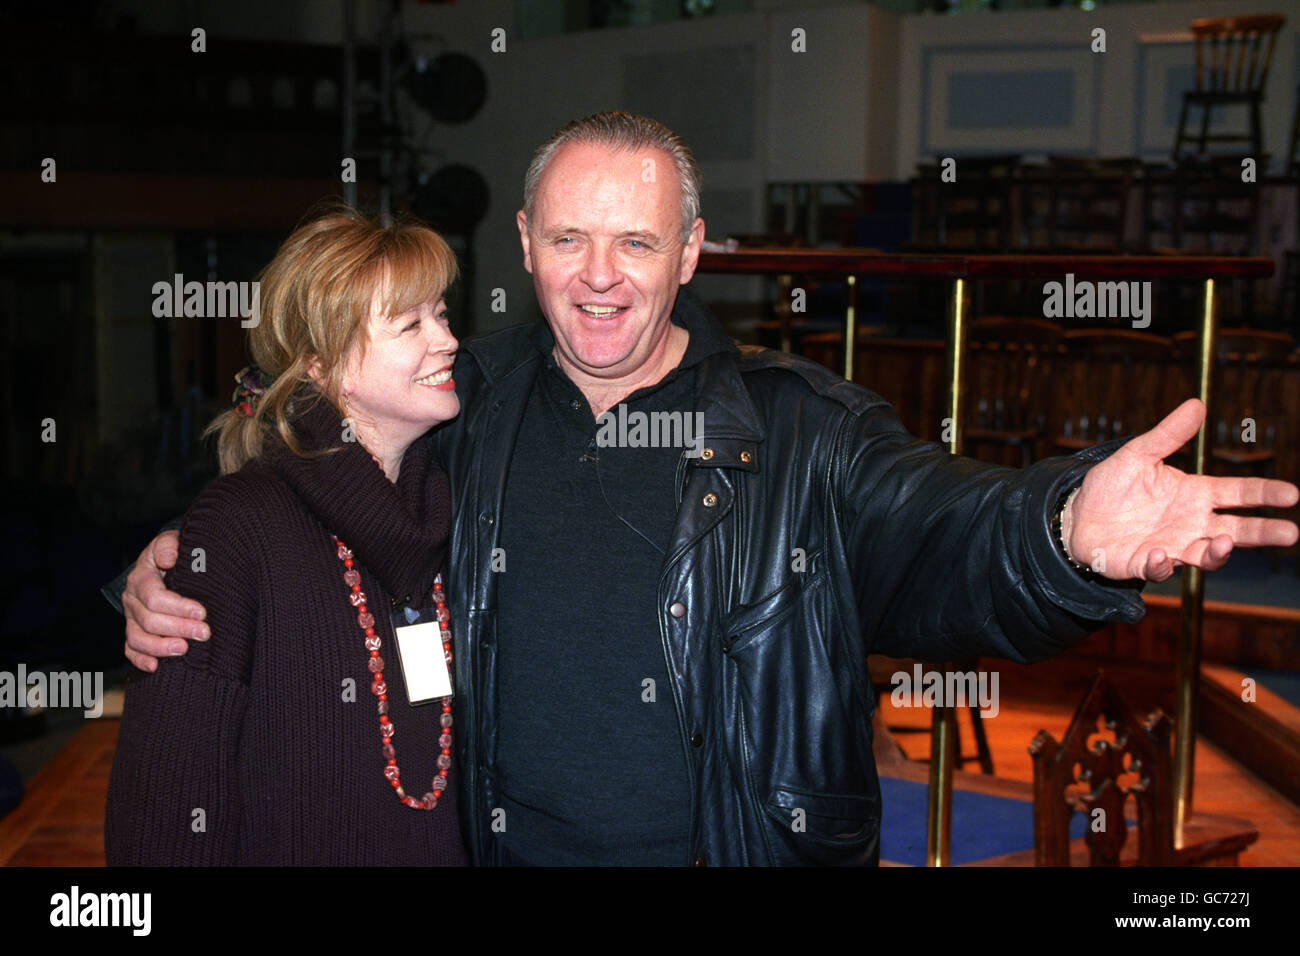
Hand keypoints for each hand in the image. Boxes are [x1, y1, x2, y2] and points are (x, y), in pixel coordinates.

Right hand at [123, 530, 209, 671]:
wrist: (167, 562)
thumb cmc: (175, 552)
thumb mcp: (172, 541)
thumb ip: (169, 545)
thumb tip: (168, 558)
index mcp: (141, 578)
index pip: (155, 597)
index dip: (178, 607)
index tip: (202, 612)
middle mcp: (132, 599)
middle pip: (149, 620)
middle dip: (178, 628)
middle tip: (204, 633)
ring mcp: (131, 617)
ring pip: (137, 638)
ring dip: (161, 647)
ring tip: (185, 649)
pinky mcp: (134, 630)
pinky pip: (131, 649)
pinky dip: (140, 660)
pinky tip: (155, 667)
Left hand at [1063, 398, 1299, 580]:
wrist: (1078, 513)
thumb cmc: (1112, 485)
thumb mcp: (1138, 454)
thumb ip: (1167, 434)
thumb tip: (1196, 404)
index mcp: (1195, 494)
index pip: (1239, 494)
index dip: (1265, 494)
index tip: (1291, 494)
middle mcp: (1190, 523)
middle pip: (1238, 530)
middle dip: (1264, 532)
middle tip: (1290, 532)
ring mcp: (1171, 546)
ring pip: (1207, 556)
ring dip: (1218, 552)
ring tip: (1223, 542)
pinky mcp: (1144, 563)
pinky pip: (1159, 569)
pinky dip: (1161, 564)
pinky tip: (1159, 553)